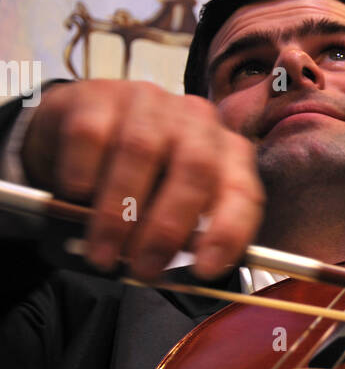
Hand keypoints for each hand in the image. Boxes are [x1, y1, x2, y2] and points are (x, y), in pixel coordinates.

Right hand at [21, 80, 264, 279]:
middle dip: (167, 228)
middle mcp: (196, 121)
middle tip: (142, 268)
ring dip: (119, 211)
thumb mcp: (164, 208)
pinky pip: (93, 135)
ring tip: (102, 251)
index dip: (228, 232)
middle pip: (195, 169)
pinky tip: (76, 195)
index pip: (243, 191)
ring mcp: (149, 102)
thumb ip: (179, 236)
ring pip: (142, 151)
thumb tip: (170, 273)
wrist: (76, 132)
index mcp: (226, 153)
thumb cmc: (133, 180)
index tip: (205, 269)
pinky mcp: (99, 95)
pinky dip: (84, 172)